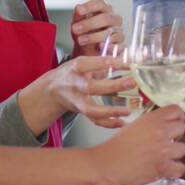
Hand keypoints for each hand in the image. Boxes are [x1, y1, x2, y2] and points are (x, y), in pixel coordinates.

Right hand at [19, 57, 134, 130]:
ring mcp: (77, 101)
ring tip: (127, 110)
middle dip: (113, 86)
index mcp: (75, 68)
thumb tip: (126, 61)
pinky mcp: (81, 112)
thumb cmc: (71, 73)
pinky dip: (109, 123)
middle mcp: (75, 85)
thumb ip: (101, 63)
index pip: (91, 64)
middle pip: (92, 87)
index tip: (126, 62)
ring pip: (92, 110)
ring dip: (111, 111)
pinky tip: (122, 122)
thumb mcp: (82, 62)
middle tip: (132, 82)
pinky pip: (95, 120)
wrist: (52, 90)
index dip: (109, 63)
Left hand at [71, 0, 122, 57]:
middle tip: (75, 29)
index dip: (89, 6)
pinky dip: (109, 46)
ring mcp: (118, 31)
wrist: (87, 52)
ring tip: (81, 40)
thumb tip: (78, 7)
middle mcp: (113, 19)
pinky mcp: (121, 44)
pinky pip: (118, 44)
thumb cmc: (84, 34)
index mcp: (103, 10)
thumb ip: (78, 16)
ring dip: (94, 36)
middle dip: (89, 24)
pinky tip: (100, 46)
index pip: (100, 4)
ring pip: (110, 31)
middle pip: (106, 18)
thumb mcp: (77, 24)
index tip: (79, 11)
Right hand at [91, 106, 184, 184]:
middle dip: (176, 135)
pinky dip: (174, 170)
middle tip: (167, 141)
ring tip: (164, 157)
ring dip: (175, 154)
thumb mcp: (132, 127)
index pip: (176, 110)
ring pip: (184, 148)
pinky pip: (181, 168)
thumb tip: (162, 127)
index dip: (176, 118)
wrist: (104, 166)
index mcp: (150, 120)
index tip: (173, 124)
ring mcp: (163, 150)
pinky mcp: (163, 168)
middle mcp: (159, 132)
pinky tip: (166, 169)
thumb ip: (149, 125)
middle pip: (182, 128)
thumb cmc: (113, 149)